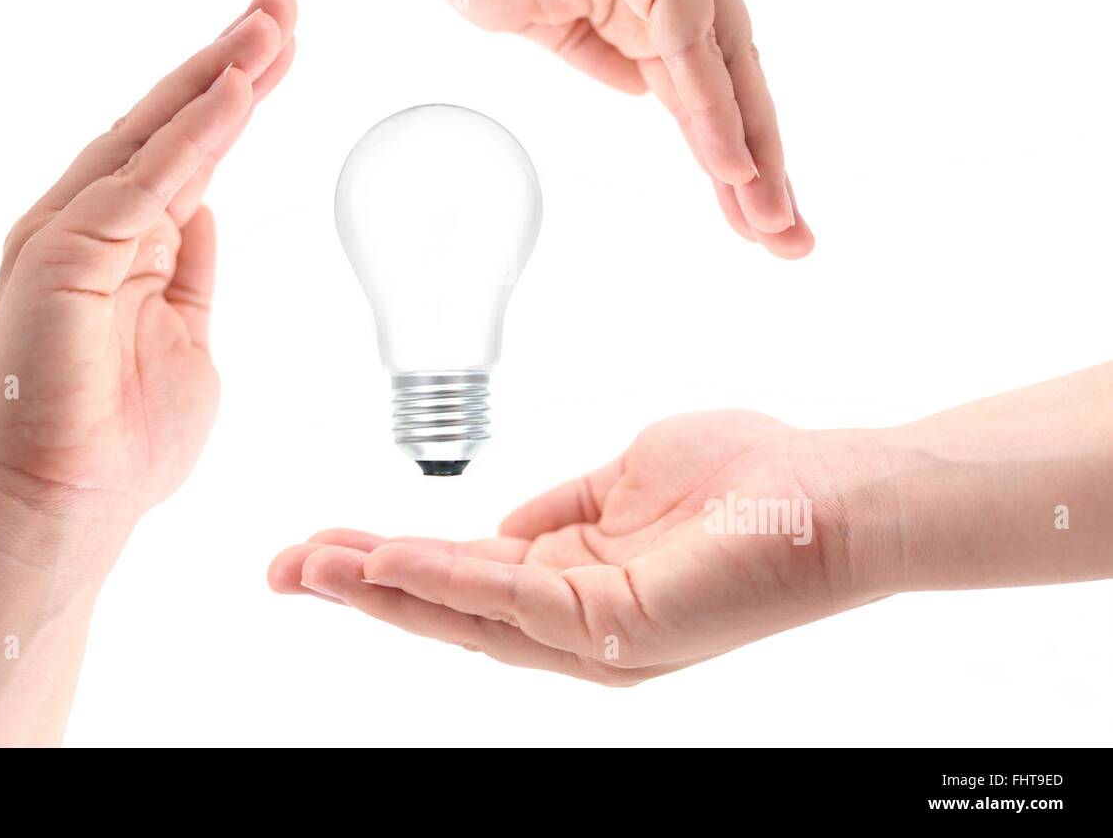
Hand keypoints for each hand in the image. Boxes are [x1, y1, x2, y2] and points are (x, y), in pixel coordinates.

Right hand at [0, 0, 297, 559]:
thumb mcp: (186, 338)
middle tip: (282, 0)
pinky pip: (146, 181)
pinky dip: (195, 133)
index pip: (185, 150)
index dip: (233, 94)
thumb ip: (189, 271)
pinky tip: (239, 89)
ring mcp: (68, 235)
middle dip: (229, 59)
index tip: (279, 45)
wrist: (67, 516)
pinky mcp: (62, 256)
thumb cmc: (125, 445)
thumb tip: (206, 210)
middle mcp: (88, 225)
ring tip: (273, 22)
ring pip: (156, 135)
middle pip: (168, 123)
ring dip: (219, 76)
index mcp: (120, 244)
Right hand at [269, 411, 871, 684]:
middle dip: (360, 590)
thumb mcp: (622, 480)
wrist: (831, 491)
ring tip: (310, 565)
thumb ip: (558, 509)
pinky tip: (389, 561)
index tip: (321, 542)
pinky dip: (444, 581)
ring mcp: (597, 634)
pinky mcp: (621, 626)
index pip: (463, 579)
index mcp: (576, 585)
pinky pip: (514, 604)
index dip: (388, 564)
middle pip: (448, 612)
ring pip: (466, 618)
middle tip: (282, 568)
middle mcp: (577, 624)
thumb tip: (496, 525)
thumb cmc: (745, 479)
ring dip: (383, 590)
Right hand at [331, 0, 811, 256]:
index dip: (725, 158)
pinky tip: (733, 165)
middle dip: (760, 173)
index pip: (702, 95)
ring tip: (772, 225)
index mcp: (649, 1)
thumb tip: (641, 92)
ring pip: (725, 76)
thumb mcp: (539, 23)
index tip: (748, 221)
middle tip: (788, 243)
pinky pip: (690, 45)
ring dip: (752, 156)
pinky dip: (714, 110)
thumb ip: (596, 56)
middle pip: (730, 92)